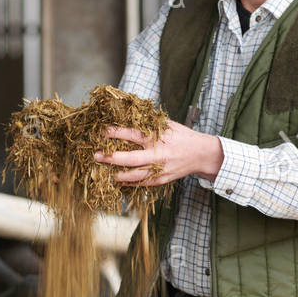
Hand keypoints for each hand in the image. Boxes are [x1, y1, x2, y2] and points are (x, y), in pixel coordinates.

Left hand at [94, 120, 223, 185]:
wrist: (201, 154)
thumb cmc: (182, 136)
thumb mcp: (167, 124)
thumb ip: (149, 122)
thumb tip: (128, 113)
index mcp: (157, 137)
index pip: (132, 134)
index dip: (115, 132)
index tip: (101, 131)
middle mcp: (158, 155)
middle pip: (130, 159)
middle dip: (111, 158)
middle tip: (96, 156)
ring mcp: (159, 169)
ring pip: (134, 176)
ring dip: (118, 175)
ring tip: (106, 173)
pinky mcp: (161, 180)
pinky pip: (142, 183)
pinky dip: (129, 183)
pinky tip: (120, 180)